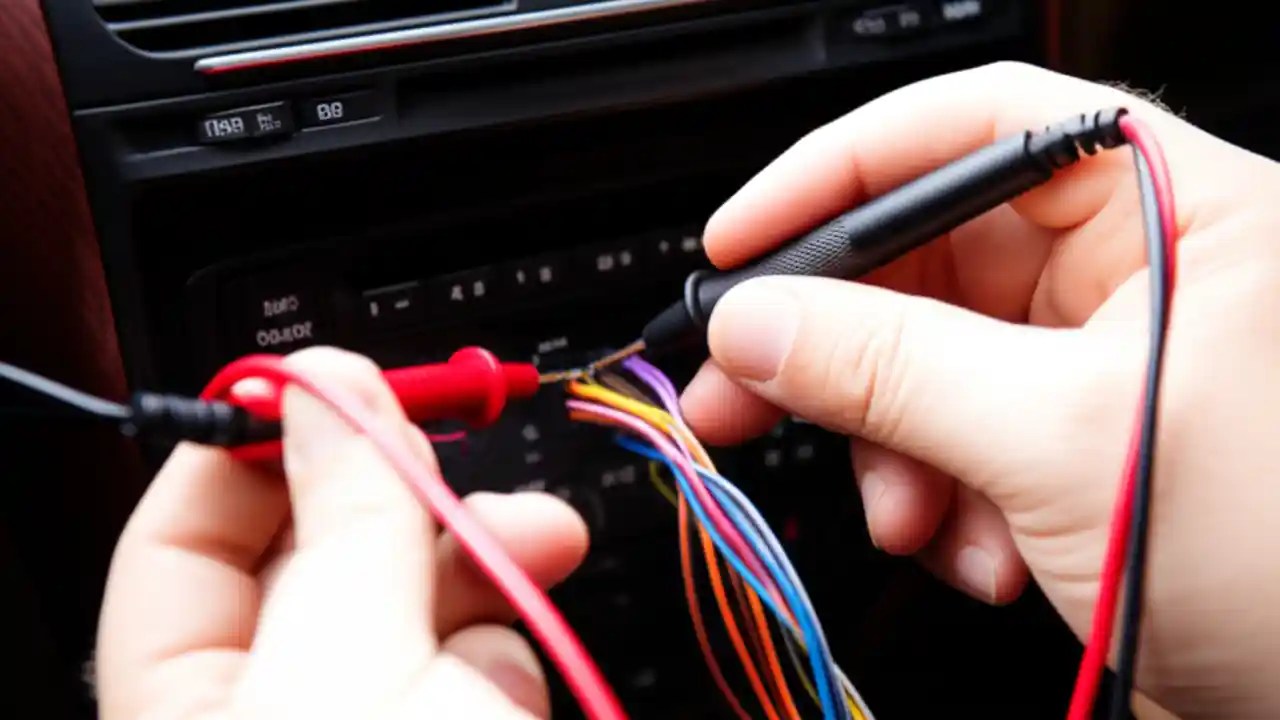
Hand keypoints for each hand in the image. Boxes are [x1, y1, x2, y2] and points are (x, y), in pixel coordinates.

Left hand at [95, 348, 587, 718]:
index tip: (335, 385)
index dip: (256, 445)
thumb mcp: (356, 667)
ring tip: (544, 534)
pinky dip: (518, 625)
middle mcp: (280, 704)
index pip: (185, 537)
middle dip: (401, 489)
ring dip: (488, 550)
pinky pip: (480, 651)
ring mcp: (378, 717)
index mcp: (187, 699)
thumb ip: (348, 524)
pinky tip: (540, 630)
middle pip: (323, 551)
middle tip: (443, 444)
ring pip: (418, 596)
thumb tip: (328, 385)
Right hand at [680, 62, 1279, 718]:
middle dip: (837, 345)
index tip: (745, 236)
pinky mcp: (1067, 443)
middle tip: (746, 386)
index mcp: (1169, 211)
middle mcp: (1133, 271)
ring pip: (922, 362)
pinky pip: (950, 437)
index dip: (840, 171)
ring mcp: (1096, 362)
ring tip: (913, 517)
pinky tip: (984, 552)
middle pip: (926, 258)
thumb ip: (891, 369)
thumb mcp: (1063, 442)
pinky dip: (938, 499)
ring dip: (892, 449)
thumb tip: (761, 324)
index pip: (973, 127)